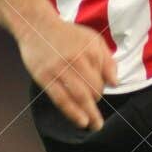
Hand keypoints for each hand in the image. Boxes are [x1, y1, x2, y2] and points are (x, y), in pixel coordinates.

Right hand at [17, 13, 117, 129]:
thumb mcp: (93, 40)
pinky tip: (81, 121)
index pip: (103, 78)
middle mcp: (77, 59)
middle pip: (93, 89)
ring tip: (95, 125)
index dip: (102, 87)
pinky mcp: (45, 77)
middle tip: (94, 107)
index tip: (97, 91)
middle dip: (96, 101)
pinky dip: (73, 113)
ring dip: (89, 114)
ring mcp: (59, 68)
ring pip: (79, 97)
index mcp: (91, 50)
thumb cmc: (67, 35)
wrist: (36, 26)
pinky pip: (61, 99)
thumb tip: (115, 83)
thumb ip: (107, 60)